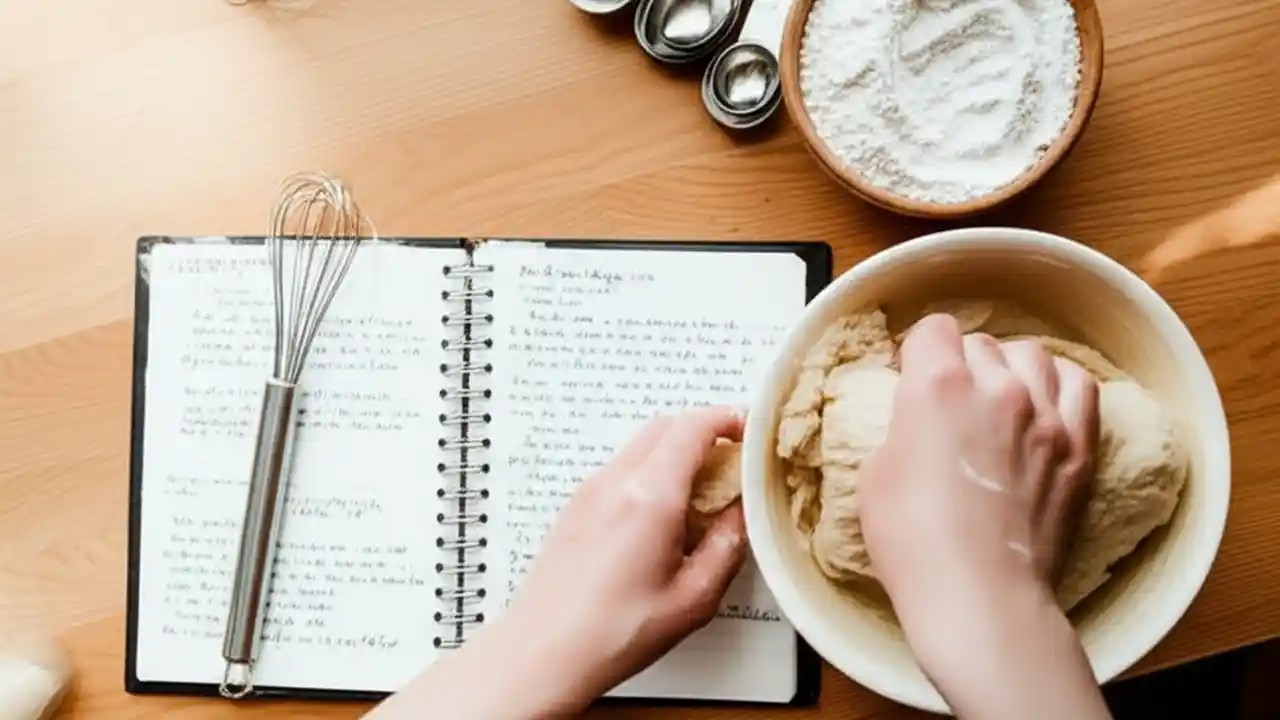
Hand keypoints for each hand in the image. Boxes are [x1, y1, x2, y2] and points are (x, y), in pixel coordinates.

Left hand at [367, 407, 747, 718]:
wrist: (543, 652)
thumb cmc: (610, 634)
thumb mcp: (693, 598)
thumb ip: (726, 547)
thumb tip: (742, 515)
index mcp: (649, 497)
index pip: (692, 426)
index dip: (727, 418)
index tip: (747, 430)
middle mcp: (615, 483)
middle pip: (666, 425)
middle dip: (704, 431)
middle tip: (731, 461)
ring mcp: (590, 491)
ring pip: (642, 445)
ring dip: (676, 451)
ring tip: (701, 494)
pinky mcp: (576, 506)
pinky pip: (621, 468)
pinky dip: (650, 472)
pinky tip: (663, 514)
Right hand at [859, 314, 1109, 719]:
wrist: (977, 593)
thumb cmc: (913, 541)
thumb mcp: (875, 473)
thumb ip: (902, 429)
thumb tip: (917, 424)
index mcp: (936, 383)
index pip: (933, 329)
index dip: (919, 350)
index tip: (912, 374)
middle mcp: (995, 386)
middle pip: (980, 344)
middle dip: (962, 364)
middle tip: (951, 400)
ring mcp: (1044, 415)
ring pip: (1032, 355)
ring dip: (1010, 368)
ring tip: (999, 396)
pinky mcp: (1078, 448)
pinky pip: (1081, 386)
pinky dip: (1061, 385)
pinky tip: (1046, 401)